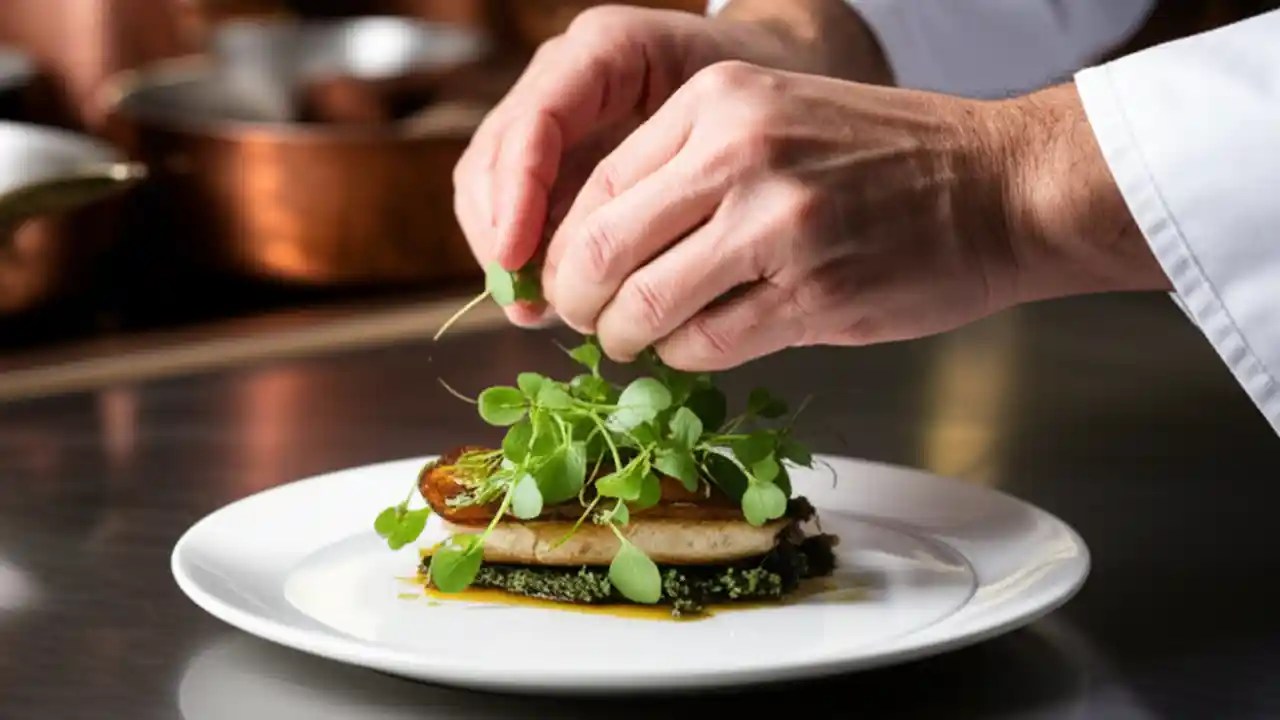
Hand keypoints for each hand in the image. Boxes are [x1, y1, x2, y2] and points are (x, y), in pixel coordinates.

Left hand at [541, 62, 1170, 369]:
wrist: (1001, 186)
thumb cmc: (883, 159)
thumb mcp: (774, 121)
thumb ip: (684, 172)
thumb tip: (590, 251)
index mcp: (719, 101)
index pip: (595, 186)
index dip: (566, 248)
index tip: (571, 279)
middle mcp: (740, 154)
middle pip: (600, 252)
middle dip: (578, 303)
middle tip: (591, 321)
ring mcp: (778, 227)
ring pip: (644, 307)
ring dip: (627, 339)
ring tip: (639, 339)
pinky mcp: (813, 296)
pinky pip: (706, 345)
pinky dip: (687, 356)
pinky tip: (701, 343)